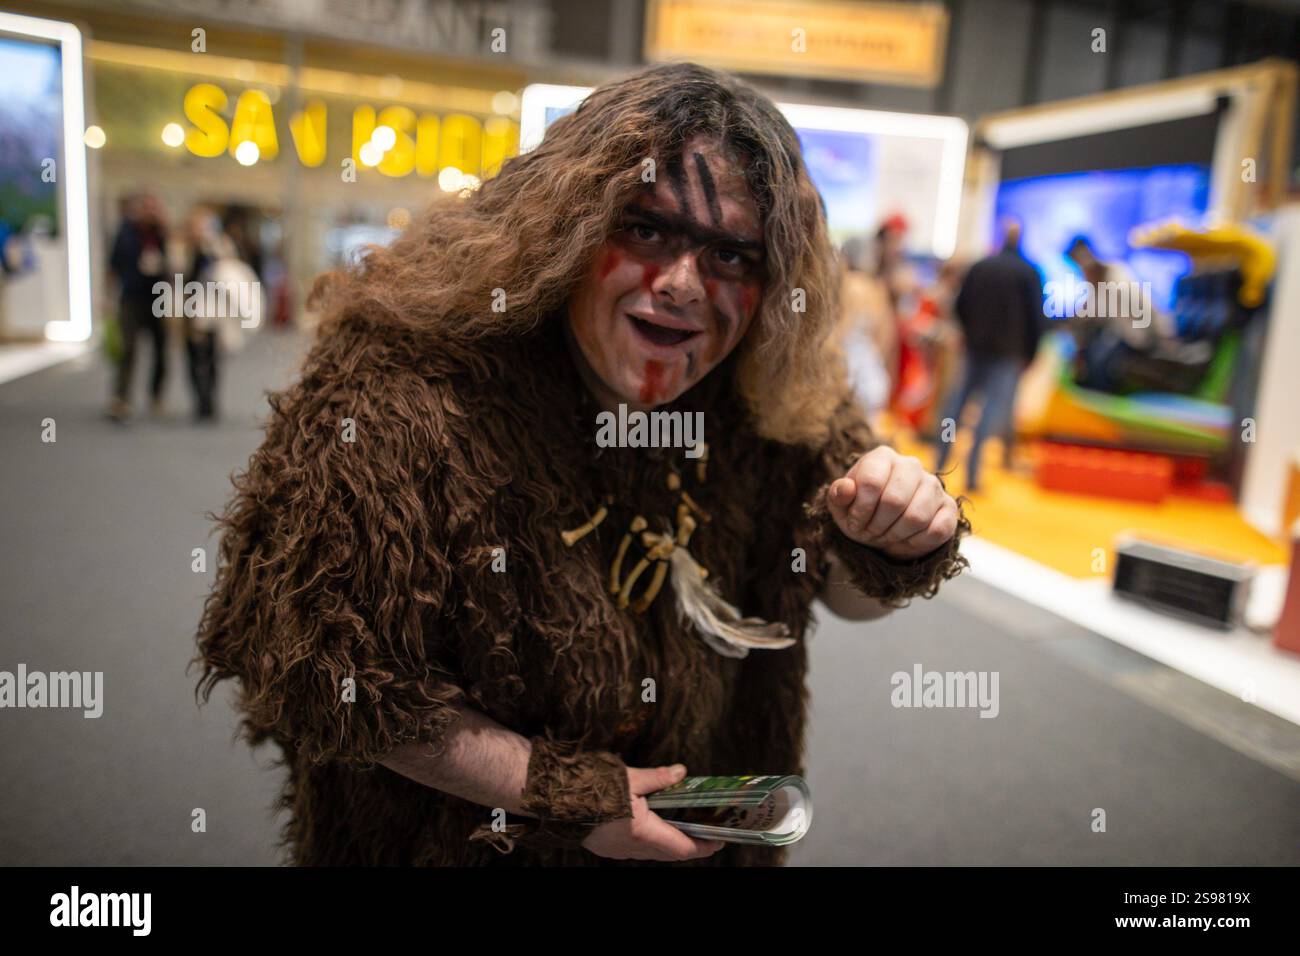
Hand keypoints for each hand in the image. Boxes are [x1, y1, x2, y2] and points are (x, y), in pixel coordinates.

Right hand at [581, 764, 724, 861]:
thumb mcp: (629, 778)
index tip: (718, 841)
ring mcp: (615, 849)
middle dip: (688, 845)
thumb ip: (657, 778)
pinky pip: (635, 849)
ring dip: (668, 844)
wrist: (551, 798)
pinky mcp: (603, 845)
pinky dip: (650, 842)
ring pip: (651, 853)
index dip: (703, 846)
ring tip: (682, 829)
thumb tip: (681, 773)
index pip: (681, 847)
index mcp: (642, 832)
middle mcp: (631, 847)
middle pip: (668, 853)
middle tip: (706, 834)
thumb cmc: (588, 787)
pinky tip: (651, 827)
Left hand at [827, 446, 958, 559]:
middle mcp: (911, 465)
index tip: (854, 521)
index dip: (860, 510)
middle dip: (877, 525)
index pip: (871, 483)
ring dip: (895, 535)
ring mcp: (933, 485)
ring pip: (917, 517)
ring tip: (886, 535)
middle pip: (895, 501)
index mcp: (882, 457)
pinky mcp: (948, 507)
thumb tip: (846, 488)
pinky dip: (916, 543)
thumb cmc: (861, 511)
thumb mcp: (842, 505)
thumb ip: (838, 494)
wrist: (884, 526)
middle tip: (870, 532)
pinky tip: (905, 539)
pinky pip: (936, 531)